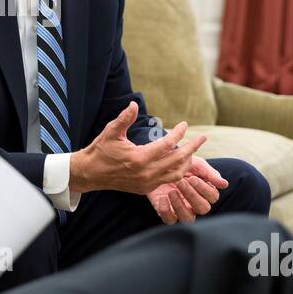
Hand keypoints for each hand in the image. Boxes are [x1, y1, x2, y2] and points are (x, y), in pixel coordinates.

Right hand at [69, 101, 208, 196]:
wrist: (90, 173)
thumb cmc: (100, 150)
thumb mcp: (111, 132)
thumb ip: (124, 118)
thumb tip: (133, 104)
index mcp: (139, 158)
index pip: (167, 144)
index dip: (178, 133)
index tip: (184, 124)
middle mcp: (146, 173)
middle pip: (178, 160)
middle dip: (192, 147)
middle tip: (202, 138)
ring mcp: (147, 183)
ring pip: (177, 174)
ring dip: (187, 161)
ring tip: (192, 150)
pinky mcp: (145, 188)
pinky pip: (168, 180)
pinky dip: (177, 171)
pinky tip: (180, 162)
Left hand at [148, 156, 228, 224]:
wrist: (159, 163)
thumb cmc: (181, 164)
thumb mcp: (196, 164)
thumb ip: (209, 173)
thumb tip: (225, 184)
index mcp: (205, 192)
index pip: (212, 197)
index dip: (203, 189)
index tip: (192, 178)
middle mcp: (195, 204)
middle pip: (202, 209)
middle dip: (192, 195)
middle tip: (181, 182)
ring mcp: (181, 210)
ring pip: (188, 218)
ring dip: (180, 205)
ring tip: (171, 191)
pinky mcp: (167, 212)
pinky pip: (170, 220)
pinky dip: (166, 211)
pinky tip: (163, 197)